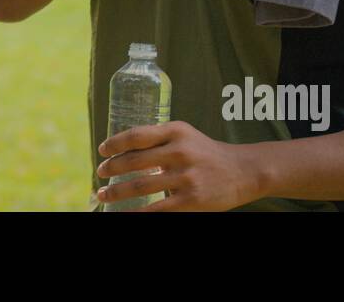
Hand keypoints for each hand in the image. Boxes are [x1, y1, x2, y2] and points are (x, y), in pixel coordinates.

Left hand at [96, 121, 261, 210]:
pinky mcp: (191, 199)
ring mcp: (185, 177)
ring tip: (104, 194)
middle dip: (111, 169)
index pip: (137, 135)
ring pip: (140, 186)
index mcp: (176, 131)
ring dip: (117, 192)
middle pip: (134, 161)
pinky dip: (136, 212)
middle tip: (100, 174)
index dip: (115, 144)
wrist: (243, 171)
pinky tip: (124, 213)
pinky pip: (156, 209)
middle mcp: (179, 151)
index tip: (102, 151)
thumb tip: (122, 150)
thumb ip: (159, 139)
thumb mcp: (185, 136)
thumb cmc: (206, 152)